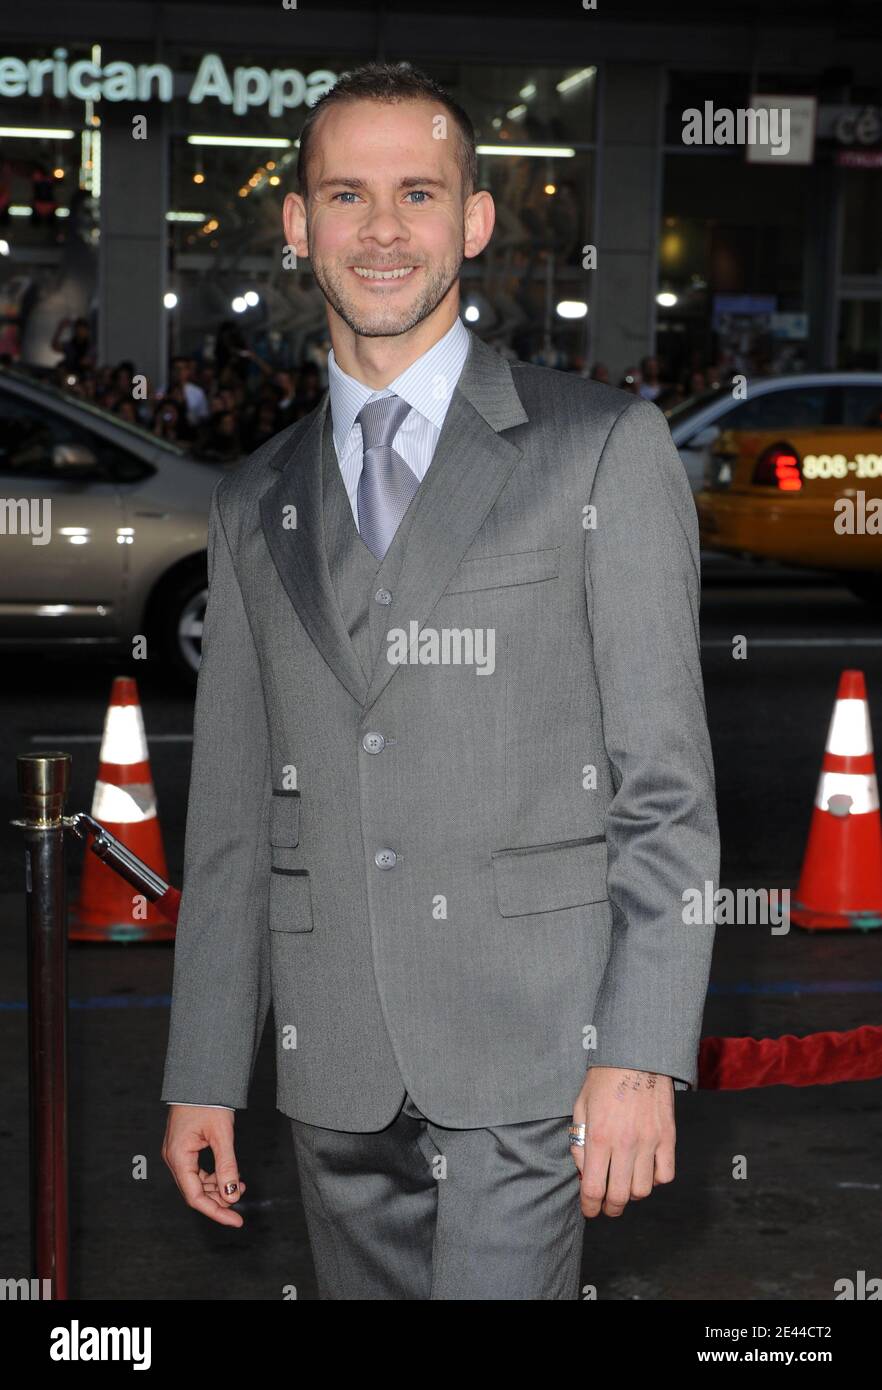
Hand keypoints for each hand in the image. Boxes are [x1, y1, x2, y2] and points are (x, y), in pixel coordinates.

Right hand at [162, 1105, 246, 1226]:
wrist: (199, 1078)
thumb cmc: (208, 1101)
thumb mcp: (222, 1135)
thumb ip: (227, 1166)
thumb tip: (232, 1195)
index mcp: (178, 1156)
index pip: (195, 1196)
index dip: (216, 1211)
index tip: (236, 1220)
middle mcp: (173, 1158)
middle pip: (195, 1192)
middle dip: (218, 1200)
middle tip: (240, 1202)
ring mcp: (177, 1153)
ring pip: (196, 1183)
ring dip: (217, 1188)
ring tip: (239, 1185)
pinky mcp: (183, 1148)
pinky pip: (197, 1171)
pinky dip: (213, 1177)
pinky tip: (229, 1176)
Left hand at [569, 1067, 674, 1217]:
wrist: (636, 1055)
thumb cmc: (604, 1078)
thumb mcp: (581, 1106)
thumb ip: (580, 1141)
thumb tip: (584, 1172)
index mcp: (600, 1137)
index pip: (593, 1188)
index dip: (589, 1206)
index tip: (589, 1210)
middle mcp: (625, 1143)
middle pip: (619, 1196)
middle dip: (610, 1208)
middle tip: (606, 1206)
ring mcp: (650, 1142)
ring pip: (644, 1190)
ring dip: (632, 1194)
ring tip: (625, 1186)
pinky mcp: (668, 1137)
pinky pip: (666, 1174)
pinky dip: (656, 1179)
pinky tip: (646, 1170)